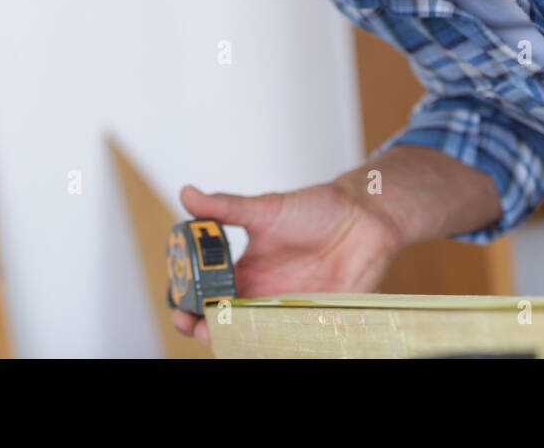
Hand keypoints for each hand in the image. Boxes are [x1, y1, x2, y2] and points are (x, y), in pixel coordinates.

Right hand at [170, 179, 403, 344]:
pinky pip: (292, 345)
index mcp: (245, 273)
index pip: (206, 297)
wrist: (365, 216)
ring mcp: (287, 312)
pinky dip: (278, 349)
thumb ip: (226, 208)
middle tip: (196, 325)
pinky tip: (267, 345)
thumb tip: (186, 194)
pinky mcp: (315, 322)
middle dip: (203, 330)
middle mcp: (262, 297)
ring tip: (226, 335)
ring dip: (235, 342)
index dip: (188, 305)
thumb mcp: (266, 209)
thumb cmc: (316, 210)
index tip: (179, 304)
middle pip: (224, 326)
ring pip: (253, 339)